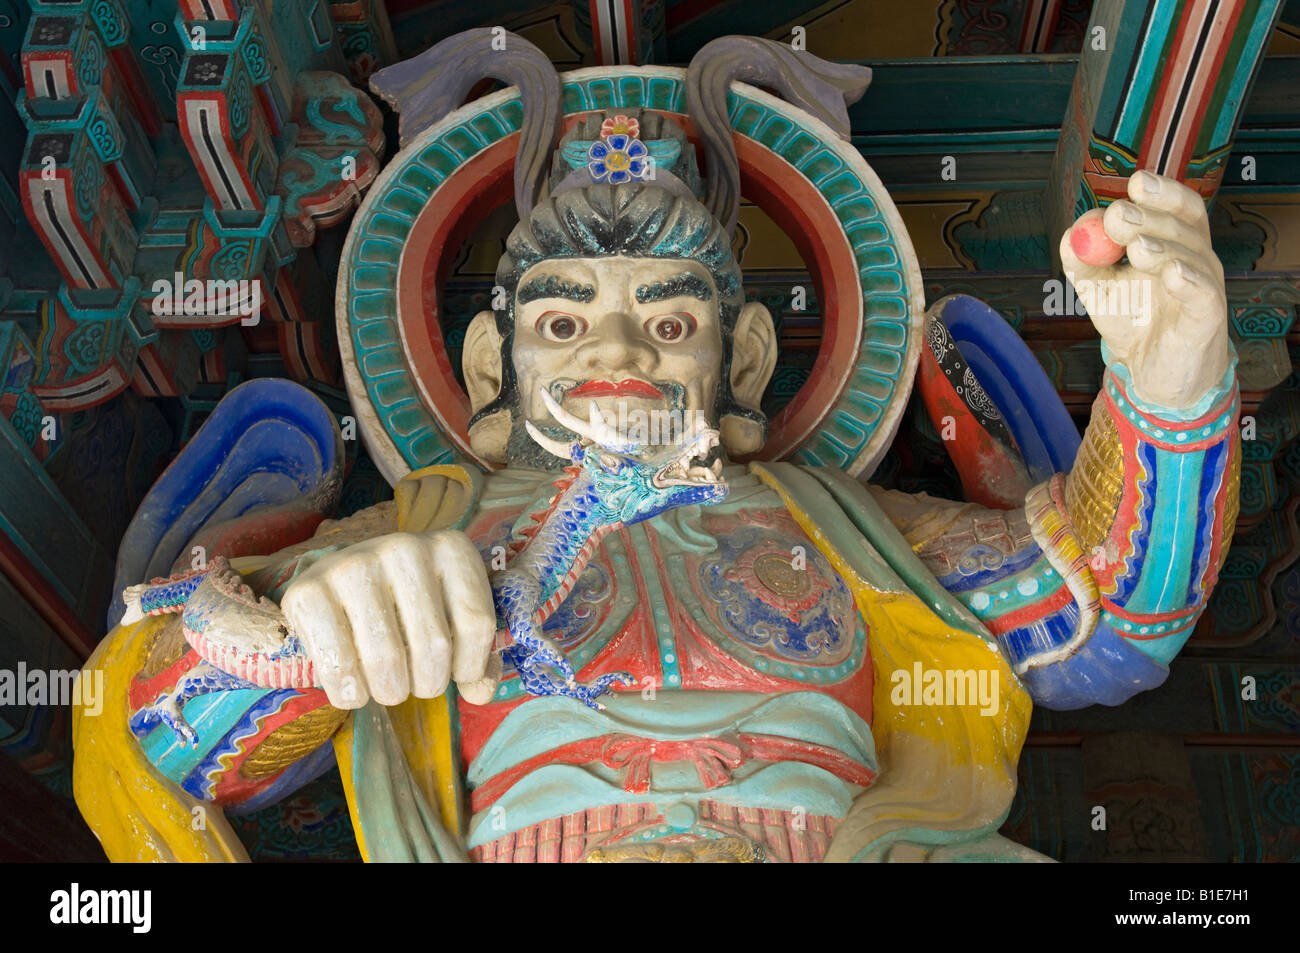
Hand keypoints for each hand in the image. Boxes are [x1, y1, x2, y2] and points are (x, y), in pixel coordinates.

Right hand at [280, 530, 499, 708]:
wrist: (339, 584)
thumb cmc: (408, 607)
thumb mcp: (451, 620)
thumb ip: (475, 658)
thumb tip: (480, 691)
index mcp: (450, 549)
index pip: (477, 623)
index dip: (470, 666)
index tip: (457, 674)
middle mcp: (404, 547)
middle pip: (433, 645)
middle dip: (428, 684)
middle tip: (416, 686)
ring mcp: (353, 564)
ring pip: (388, 658)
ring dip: (391, 692)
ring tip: (388, 689)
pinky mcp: (309, 589)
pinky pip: (339, 663)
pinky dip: (350, 693)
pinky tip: (354, 692)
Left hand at [1059, 170, 1229, 409]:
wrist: (1153, 374)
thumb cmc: (1135, 322)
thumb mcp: (1101, 290)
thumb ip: (1083, 264)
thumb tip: (1069, 236)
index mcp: (1176, 243)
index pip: (1178, 207)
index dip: (1161, 191)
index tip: (1135, 182)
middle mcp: (1197, 259)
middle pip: (1183, 226)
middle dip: (1149, 216)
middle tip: (1117, 215)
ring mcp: (1206, 287)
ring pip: (1192, 256)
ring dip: (1162, 247)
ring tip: (1135, 248)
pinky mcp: (1207, 318)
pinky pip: (1202, 294)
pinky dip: (1188, 280)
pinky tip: (1172, 273)